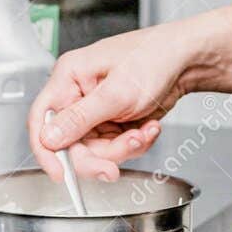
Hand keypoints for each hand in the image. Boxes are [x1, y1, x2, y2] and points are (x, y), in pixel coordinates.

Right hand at [28, 26, 194, 183]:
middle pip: (71, 143)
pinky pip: (115, 147)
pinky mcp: (114, 120)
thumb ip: (81, 118)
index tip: (60, 174)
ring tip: (144, 133)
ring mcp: (97, 109)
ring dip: (123, 148)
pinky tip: (149, 128)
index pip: (42, 118)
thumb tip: (48, 138)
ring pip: (96, 149)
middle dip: (98, 155)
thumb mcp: (117, 92)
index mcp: (70, 77)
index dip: (47, 150)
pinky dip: (134, 143)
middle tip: (114, 166)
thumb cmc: (156, 56)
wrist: (189, 60)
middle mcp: (79, 93)